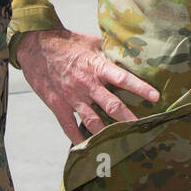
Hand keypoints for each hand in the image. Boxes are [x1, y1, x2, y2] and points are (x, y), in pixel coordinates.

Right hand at [15, 28, 159, 143]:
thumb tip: (129, 52)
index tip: (156, 97)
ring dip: (107, 133)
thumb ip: (109, 51)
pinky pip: (70, 127)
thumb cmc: (66, 43)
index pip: (123, 78)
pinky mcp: (58, 105)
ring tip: (120, 142)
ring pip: (93, 121)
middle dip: (128, 118)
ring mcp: (72, 97)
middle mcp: (86, 84)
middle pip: (111, 105)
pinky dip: (79, 138)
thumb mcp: (91, 42)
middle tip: (143, 129)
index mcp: (96, 67)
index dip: (140, 88)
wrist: (35, 46)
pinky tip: (87, 147)